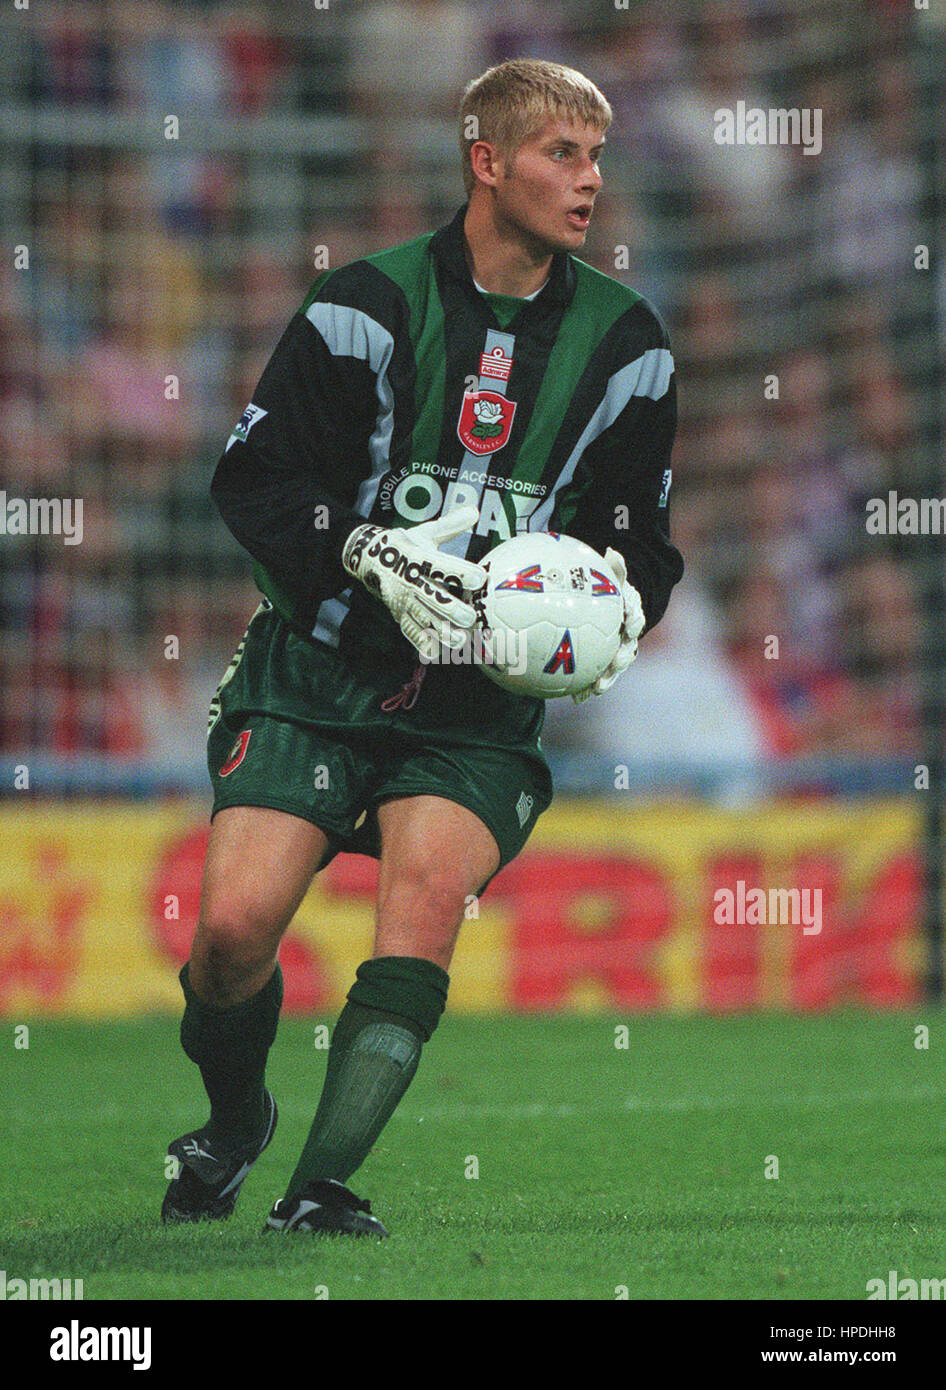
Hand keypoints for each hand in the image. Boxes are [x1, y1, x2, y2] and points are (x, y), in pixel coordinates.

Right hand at [342, 505, 485, 653]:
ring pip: (422, 617)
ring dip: (440, 630)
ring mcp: (403, 600)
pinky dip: (420, 642)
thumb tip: (475, 510)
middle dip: (451, 608)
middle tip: (471, 618)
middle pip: (432, 596)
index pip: (441, 565)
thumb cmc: (407, 544)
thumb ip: (450, 525)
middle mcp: (411, 580)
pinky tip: (435, 653)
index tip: (482, 578)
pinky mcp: (399, 613)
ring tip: (460, 640)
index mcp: (419, 558)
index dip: (461, 571)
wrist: (370, 557)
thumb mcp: (426, 532)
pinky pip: (409, 630)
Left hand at [572, 547, 644, 702]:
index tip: (630, 624)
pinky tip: (576, 698)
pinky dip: (587, 688)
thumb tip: (613, 551)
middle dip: (622, 658)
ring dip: (607, 679)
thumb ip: (615, 568)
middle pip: (629, 649)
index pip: (636, 616)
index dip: (634, 620)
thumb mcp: (613, 577)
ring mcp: (618, 654)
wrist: (614, 610)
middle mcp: (628, 638)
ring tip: (596, 688)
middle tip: (614, 663)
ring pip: (614, 669)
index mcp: (631, 615)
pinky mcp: (606, 666)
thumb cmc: (611, 591)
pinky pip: (597, 677)